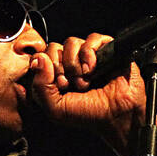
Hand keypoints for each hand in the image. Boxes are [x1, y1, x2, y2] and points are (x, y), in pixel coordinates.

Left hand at [27, 33, 146, 138]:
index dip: (46, 70)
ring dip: (76, 65)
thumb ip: (40, 87)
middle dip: (61, 68)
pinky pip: (91, 39)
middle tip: (72, 84)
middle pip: (54, 48)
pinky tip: (94, 70)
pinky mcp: (105, 48)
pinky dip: (90, 55)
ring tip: (86, 81)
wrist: (117, 116)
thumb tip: (39, 59)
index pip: (40, 58)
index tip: (59, 86)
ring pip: (71, 42)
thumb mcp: (56, 109)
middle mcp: (70, 64)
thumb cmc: (89, 115)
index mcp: (56, 76)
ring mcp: (87, 55)